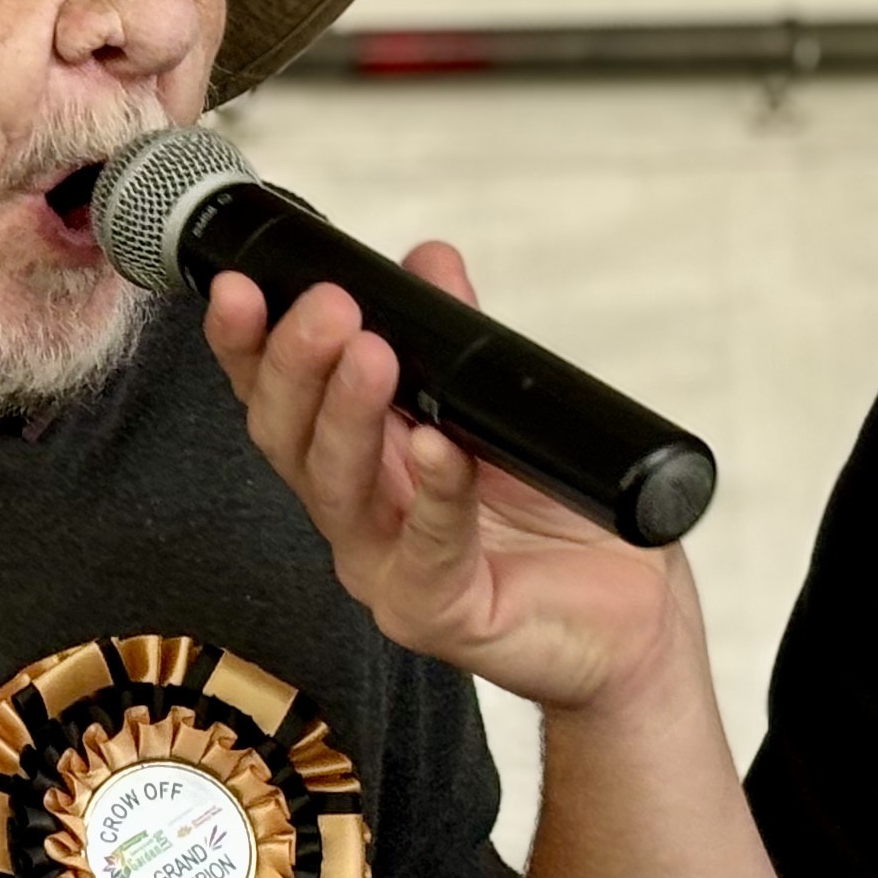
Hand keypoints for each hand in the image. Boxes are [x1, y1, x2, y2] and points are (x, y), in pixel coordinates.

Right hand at [203, 249, 690, 713]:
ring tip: (369, 354)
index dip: (247, 347)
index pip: (278, 402)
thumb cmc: (561, 523)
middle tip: (325, 308)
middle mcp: (355, 517)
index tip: (241, 288)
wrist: (636, 618)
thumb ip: (458, 344)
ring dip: (348, 416)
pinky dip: (437, 494)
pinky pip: (431, 550)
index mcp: (357, 464)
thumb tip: (426, 259)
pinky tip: (439, 447)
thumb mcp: (501, 413)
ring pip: (338, 490)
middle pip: (288, 441)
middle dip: (294, 368)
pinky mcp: (440, 614)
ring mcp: (388, 570)